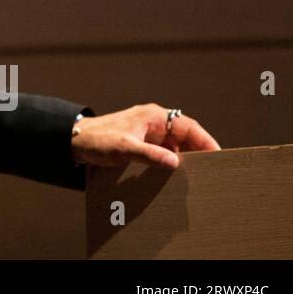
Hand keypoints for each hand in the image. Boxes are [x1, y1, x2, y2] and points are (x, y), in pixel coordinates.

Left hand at [71, 103, 220, 168]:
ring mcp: (149, 133)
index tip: (218, 155)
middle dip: (199, 151)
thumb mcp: (124, 148)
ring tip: (199, 176)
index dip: (205, 140)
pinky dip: (172, 163)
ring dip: (186, 159)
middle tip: (213, 169)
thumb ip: (149, 154)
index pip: (188, 125)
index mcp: (153, 116)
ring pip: (176, 145)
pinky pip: (165, 153)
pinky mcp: (143, 144)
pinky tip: (177, 177)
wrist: (74, 141)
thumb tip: (175, 162)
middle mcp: (154, 122)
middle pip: (185, 136)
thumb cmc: (97, 140)